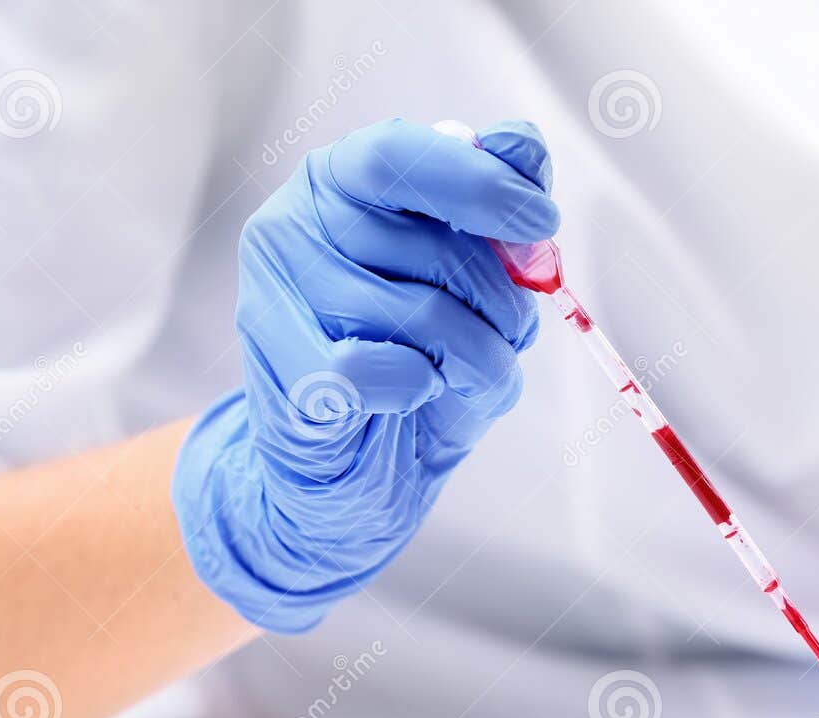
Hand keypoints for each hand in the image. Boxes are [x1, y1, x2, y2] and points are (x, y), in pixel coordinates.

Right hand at [173, 118, 558, 630]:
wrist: (355, 467)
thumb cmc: (418, 358)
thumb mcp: (472, 282)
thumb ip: (496, 213)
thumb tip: (523, 149)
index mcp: (338, 180)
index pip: (401, 153)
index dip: (482, 186)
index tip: (543, 219)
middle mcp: (293, 224)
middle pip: (437, 250)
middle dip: (504, 303)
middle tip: (512, 334)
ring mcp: (275, 297)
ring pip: (424, 317)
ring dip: (481, 359)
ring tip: (470, 373)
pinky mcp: (283, 372)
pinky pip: (383, 373)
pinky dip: (422, 390)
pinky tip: (415, 393)